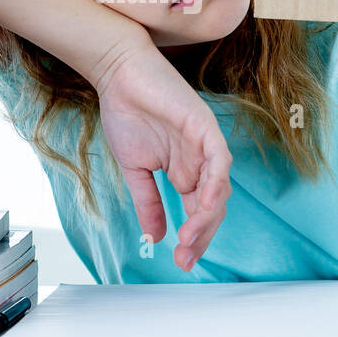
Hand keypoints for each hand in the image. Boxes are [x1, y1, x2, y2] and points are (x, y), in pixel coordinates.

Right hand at [92, 39, 232, 272]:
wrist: (118, 75)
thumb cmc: (127, 113)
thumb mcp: (135, 169)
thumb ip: (147, 201)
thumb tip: (154, 236)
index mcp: (186, 172)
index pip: (198, 213)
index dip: (193, 238)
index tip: (181, 261)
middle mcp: (200, 162)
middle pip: (213, 207)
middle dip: (201, 235)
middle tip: (185, 256)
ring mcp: (205, 144)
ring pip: (219, 188)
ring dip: (207, 216)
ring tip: (190, 238)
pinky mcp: (205, 126)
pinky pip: (219, 159)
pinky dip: (215, 182)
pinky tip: (204, 204)